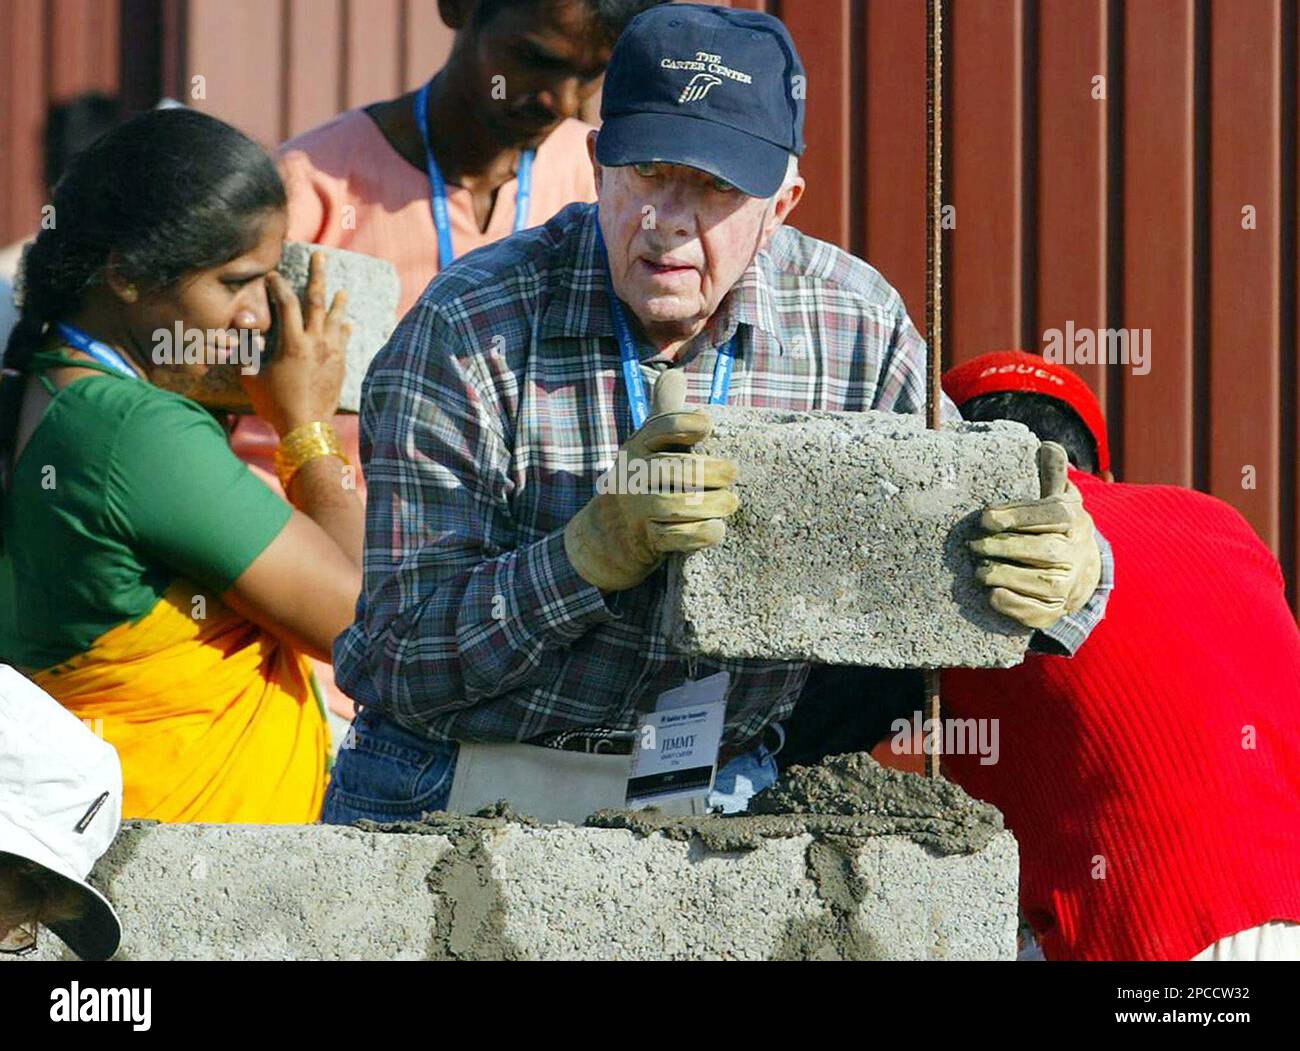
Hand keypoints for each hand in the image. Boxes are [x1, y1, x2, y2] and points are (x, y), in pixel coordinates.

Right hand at [240, 251, 350, 436]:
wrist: (307, 428)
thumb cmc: (276, 404)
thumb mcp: (253, 376)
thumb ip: (248, 352)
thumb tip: (239, 334)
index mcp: (294, 343)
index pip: (286, 303)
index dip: (278, 286)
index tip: (272, 275)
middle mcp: (317, 343)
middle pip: (318, 302)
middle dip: (318, 277)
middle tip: (321, 257)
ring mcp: (332, 354)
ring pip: (337, 321)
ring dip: (339, 303)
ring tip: (343, 290)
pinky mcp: (340, 366)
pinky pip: (344, 342)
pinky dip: (346, 330)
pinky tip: (349, 324)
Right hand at [564, 369, 739, 591]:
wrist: (612, 531)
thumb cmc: (646, 476)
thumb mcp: (650, 442)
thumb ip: (665, 411)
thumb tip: (674, 372)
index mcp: (639, 445)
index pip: (660, 427)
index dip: (685, 424)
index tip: (708, 426)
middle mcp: (634, 475)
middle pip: (673, 468)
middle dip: (709, 471)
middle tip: (733, 473)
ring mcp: (638, 510)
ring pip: (675, 505)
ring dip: (710, 505)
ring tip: (731, 503)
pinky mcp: (647, 541)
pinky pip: (674, 539)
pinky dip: (699, 535)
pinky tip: (717, 529)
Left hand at [969, 441, 1101, 629]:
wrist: (1080, 569)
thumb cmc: (1055, 527)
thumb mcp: (1057, 498)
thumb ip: (1051, 475)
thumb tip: (1048, 447)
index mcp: (1073, 521)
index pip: (1051, 516)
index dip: (1017, 516)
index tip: (985, 517)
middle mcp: (1076, 553)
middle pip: (1046, 552)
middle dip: (1006, 548)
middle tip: (974, 545)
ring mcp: (1069, 585)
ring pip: (1042, 584)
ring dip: (1007, 577)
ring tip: (979, 571)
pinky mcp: (1056, 610)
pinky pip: (1040, 613)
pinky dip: (1015, 606)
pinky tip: (993, 594)